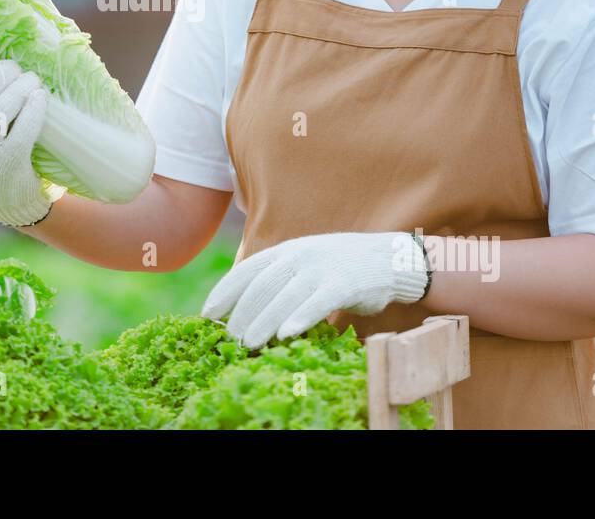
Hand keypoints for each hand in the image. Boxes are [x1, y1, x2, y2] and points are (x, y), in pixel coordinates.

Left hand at [200, 232, 428, 348]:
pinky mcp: (344, 284)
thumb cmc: (338, 267)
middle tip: (230, 339)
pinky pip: (317, 303)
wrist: (387, 258)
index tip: (207, 314)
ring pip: (284, 297)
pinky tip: (286, 334)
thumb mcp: (303, 263)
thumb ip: (278, 278)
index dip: (224, 292)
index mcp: (285, 250)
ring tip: (248, 343)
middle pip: (261, 287)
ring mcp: (321, 268)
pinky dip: (300, 317)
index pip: (246, 270)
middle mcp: (298, 256)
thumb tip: (244, 307)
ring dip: (263, 322)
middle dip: (241, 314)